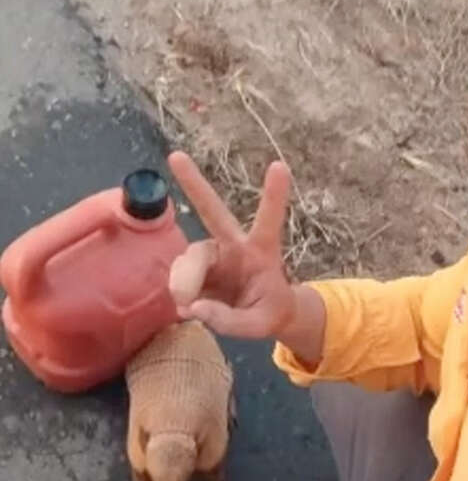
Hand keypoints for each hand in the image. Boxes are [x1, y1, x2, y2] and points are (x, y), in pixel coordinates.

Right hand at [166, 151, 295, 338]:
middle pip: (212, 211)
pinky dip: (180, 295)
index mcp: (262, 252)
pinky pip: (178, 278)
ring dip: (185, 280)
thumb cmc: (269, 313)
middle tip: (176, 155)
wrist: (263, 316)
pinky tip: (189, 308)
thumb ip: (230, 321)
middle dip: (194, 183)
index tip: (279, 165)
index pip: (269, 220)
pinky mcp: (194, 268)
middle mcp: (234, 245)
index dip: (274, 195)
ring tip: (189, 305)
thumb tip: (194, 306)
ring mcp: (212, 255)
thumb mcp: (262, 325)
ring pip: (189, 258)